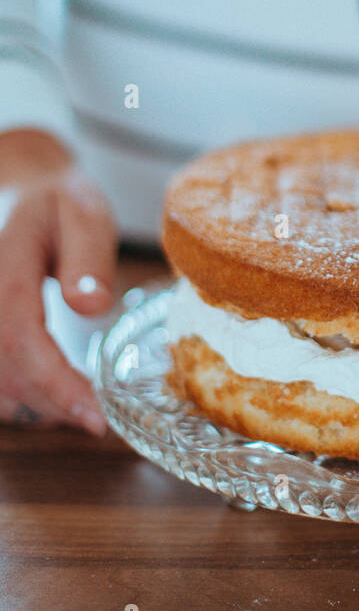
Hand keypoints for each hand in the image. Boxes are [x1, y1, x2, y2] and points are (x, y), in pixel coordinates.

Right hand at [0, 129, 115, 432]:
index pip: (18, 332)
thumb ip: (88, 255)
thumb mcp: (84, 212)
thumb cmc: (57, 203)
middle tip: (97, 418)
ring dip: (31, 405)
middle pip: (0, 367)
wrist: (17, 192)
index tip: (97, 415)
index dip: (53, 381)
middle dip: (50, 402)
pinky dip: (15, 395)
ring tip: (78, 408)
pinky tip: (50, 397)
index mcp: (2, 260)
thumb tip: (91, 304)